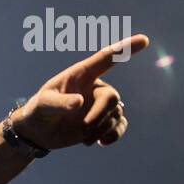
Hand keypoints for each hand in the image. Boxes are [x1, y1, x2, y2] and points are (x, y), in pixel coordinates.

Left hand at [11, 34, 148, 149]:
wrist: (39, 131)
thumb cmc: (39, 110)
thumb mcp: (43, 104)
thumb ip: (59, 102)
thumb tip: (79, 102)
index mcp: (81, 75)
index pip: (106, 58)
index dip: (126, 48)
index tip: (144, 40)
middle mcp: (94, 87)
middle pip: (112, 97)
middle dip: (100, 115)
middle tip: (84, 129)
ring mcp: (100, 105)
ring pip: (116, 114)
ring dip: (102, 129)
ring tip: (84, 138)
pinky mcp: (103, 121)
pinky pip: (120, 125)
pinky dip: (113, 135)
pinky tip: (101, 142)